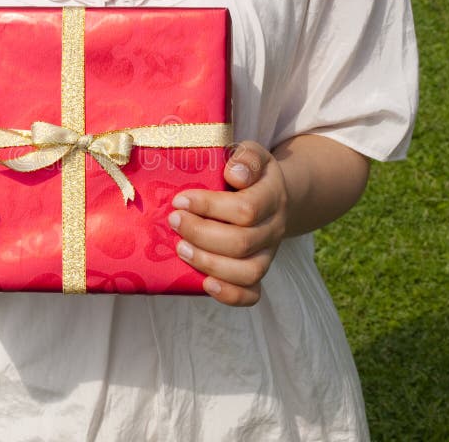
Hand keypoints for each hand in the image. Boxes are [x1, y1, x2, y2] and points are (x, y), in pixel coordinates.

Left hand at [167, 141, 287, 306]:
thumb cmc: (248, 172)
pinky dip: (229, 294)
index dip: (210, 207)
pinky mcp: (258, 271)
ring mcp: (268, 253)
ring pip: (247, 272)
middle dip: (201, 234)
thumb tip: (234, 173)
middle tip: (173, 221)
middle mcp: (274, 228)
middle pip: (242, 242)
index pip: (246, 209)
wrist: (271, 194)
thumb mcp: (251, 154)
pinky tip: (205, 284)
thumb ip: (246, 158)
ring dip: (209, 263)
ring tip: (180, 249)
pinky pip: (252, 294)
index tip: (180, 200)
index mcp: (272, 196)